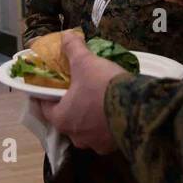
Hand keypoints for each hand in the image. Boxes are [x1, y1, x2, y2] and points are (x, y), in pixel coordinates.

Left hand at [38, 32, 124, 152]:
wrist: (138, 108)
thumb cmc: (102, 86)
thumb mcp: (85, 62)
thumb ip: (73, 48)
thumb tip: (66, 35)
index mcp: (62, 119)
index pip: (44, 107)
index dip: (46, 94)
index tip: (51, 86)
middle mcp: (75, 136)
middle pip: (67, 119)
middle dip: (71, 106)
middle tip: (78, 90)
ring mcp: (95, 144)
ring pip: (87, 129)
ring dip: (90, 117)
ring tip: (98, 100)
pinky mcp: (113, 147)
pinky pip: (105, 135)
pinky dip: (107, 125)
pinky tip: (113, 112)